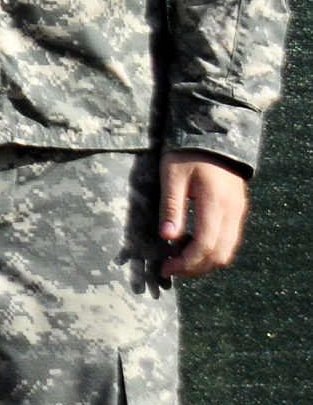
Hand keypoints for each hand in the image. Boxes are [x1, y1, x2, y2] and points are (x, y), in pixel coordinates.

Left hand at [160, 151, 250, 277]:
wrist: (214, 136)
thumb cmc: (187, 153)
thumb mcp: (172, 176)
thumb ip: (171, 206)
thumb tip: (168, 237)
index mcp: (216, 203)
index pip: (206, 246)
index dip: (186, 262)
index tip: (165, 268)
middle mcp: (233, 212)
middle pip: (220, 254)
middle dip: (196, 268)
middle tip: (171, 269)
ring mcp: (239, 212)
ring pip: (228, 250)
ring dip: (205, 261)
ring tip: (178, 260)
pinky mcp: (238, 210)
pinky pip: (229, 240)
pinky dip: (212, 250)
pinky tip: (191, 245)